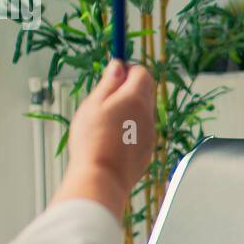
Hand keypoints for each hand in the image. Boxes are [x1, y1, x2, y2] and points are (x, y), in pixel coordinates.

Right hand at [51, 59, 156, 217]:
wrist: (102, 178)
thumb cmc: (93, 141)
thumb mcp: (94, 104)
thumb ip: (109, 83)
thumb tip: (118, 65)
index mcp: (136, 99)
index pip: (142, 73)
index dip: (128, 70)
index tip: (113, 74)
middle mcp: (148, 115)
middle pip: (145, 92)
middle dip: (127, 90)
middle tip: (104, 100)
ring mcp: (150, 134)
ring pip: (142, 113)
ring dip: (127, 112)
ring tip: (104, 124)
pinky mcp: (146, 151)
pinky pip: (140, 132)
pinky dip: (129, 131)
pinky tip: (111, 141)